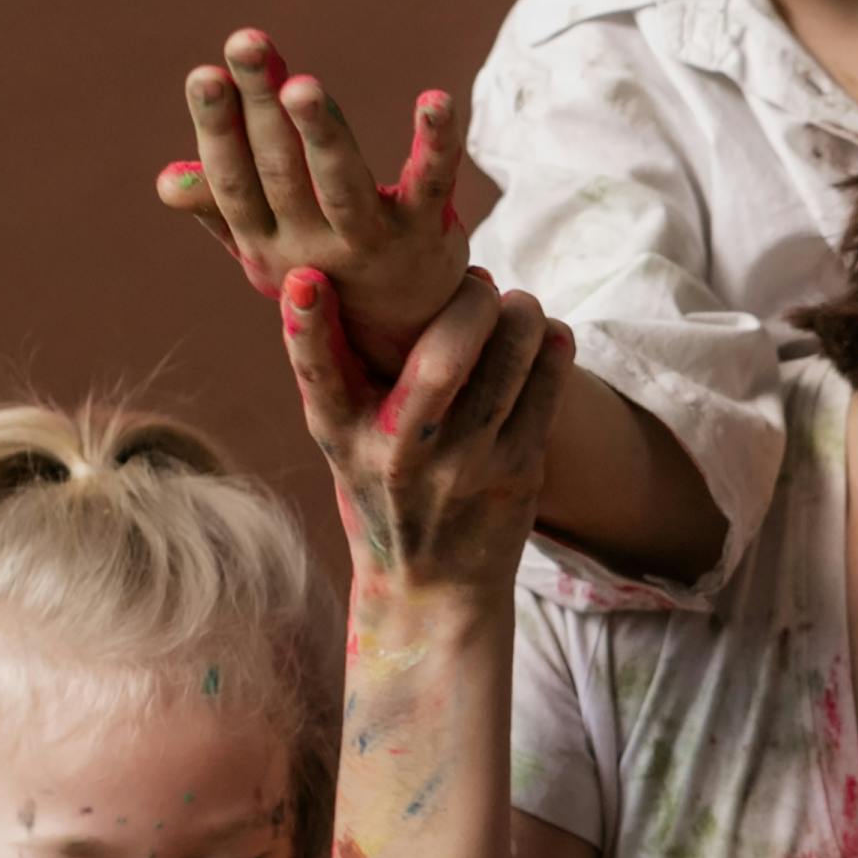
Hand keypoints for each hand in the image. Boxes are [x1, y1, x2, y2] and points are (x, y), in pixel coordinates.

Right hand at [159, 34, 473, 381]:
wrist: (406, 341)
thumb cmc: (325, 276)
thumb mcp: (265, 247)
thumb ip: (220, 208)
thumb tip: (165, 182)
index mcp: (264, 242)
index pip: (233, 180)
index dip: (217, 128)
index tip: (204, 74)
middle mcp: (311, 247)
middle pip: (281, 170)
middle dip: (262, 106)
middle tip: (247, 43)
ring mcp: (371, 243)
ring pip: (343, 185)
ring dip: (323, 133)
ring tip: (304, 85)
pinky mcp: (426, 235)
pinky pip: (431, 184)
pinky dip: (435, 143)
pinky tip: (436, 99)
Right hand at [280, 254, 573, 591]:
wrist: (434, 588)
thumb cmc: (382, 489)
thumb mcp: (343, 441)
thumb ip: (341, 372)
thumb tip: (347, 269)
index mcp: (344, 435)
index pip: (318, 375)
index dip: (307, 325)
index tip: (306, 275)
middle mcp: (401, 452)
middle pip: (440, 359)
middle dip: (468, 301)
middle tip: (477, 280)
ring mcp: (466, 464)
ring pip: (507, 362)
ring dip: (520, 313)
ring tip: (516, 304)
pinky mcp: (519, 472)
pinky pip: (547, 388)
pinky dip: (552, 346)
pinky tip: (545, 335)